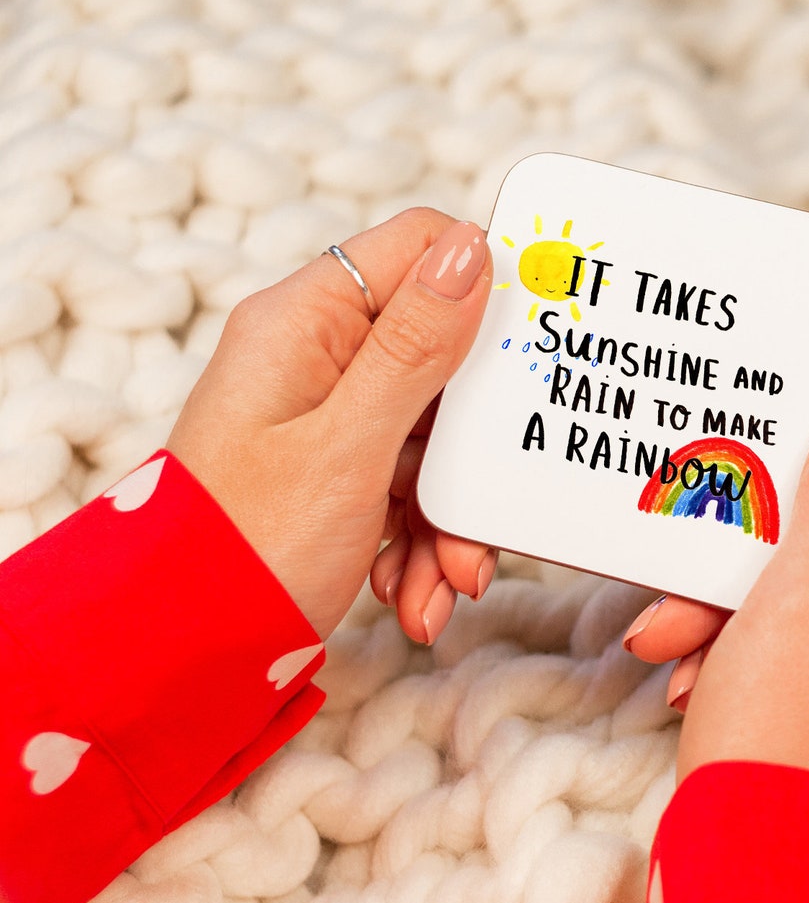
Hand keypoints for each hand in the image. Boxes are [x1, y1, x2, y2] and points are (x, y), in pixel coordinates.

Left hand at [167, 209, 495, 642]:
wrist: (182, 654)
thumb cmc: (246, 549)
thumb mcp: (348, 446)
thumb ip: (414, 348)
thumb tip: (470, 248)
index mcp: (306, 323)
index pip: (416, 251)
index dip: (483, 287)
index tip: (532, 346)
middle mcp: (315, 358)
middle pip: (436, 361)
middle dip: (467, 451)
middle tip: (481, 517)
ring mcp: (325, 416)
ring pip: (428, 436)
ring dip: (446, 517)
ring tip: (440, 585)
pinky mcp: (333, 469)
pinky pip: (404, 484)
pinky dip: (417, 541)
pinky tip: (410, 594)